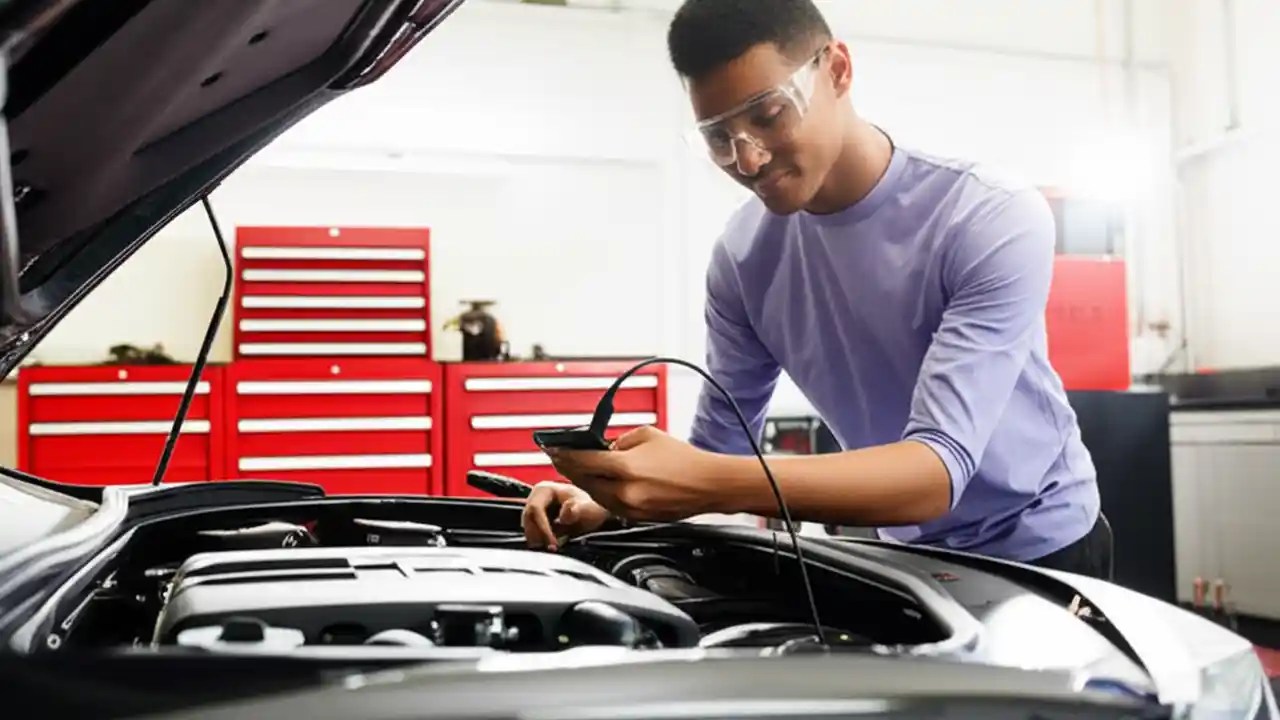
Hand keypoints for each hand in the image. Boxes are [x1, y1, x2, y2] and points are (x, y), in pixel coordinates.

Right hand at [521, 480, 610, 551]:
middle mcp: (537, 495)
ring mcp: (535, 505)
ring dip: (537, 538)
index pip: (535, 508)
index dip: (542, 527)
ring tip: (551, 548)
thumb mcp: (587, 509)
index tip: (552, 542)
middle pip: (528, 517)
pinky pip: (532, 529)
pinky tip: (549, 545)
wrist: (594, 513)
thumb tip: (567, 513)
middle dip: (538, 534)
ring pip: (528, 524)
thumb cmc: (591, 509)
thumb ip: (577, 511)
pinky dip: (539, 538)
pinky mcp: (537, 517)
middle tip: (550, 548)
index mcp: (546, 489)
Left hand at [546, 426, 728, 521]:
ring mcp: (629, 508)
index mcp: (625, 467)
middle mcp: (624, 491)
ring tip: (579, 469)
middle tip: (559, 458)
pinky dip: (602, 492)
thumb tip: (602, 447)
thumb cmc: (684, 458)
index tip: (552, 449)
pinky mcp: (635, 518)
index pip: (583, 460)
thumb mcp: (647, 435)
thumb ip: (619, 440)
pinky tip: (602, 482)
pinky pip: (610, 504)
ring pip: (595, 495)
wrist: (708, 485)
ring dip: (585, 481)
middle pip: (584, 480)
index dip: (564, 454)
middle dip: (570, 468)